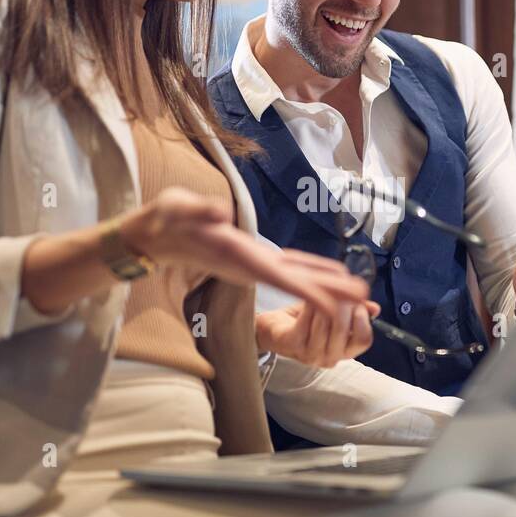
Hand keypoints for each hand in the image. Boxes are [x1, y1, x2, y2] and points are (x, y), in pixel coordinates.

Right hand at [119, 188, 368, 317]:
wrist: (151, 238)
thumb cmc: (163, 221)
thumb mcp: (175, 209)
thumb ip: (196, 211)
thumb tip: (219, 213)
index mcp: (237, 256)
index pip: (280, 278)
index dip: (309, 292)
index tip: (336, 307)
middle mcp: (249, 267)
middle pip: (297, 283)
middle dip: (329, 293)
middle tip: (364, 302)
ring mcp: (251, 265)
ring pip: (296, 277)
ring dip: (326, 285)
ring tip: (357, 292)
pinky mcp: (251, 260)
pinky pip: (288, 269)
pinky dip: (311, 273)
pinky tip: (328, 275)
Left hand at [256, 299, 380, 366]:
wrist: (273, 328)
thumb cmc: (306, 320)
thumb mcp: (334, 313)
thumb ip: (355, 311)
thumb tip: (374, 308)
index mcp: (345, 352)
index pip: (364, 339)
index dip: (362, 317)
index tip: (355, 301)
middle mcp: (330, 358)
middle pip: (344, 328)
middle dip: (342, 303)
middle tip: (336, 289)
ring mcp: (311, 354)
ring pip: (325, 322)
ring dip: (323, 301)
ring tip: (320, 290)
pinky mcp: (293, 345)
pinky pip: (306, 321)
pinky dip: (309, 304)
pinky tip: (308, 294)